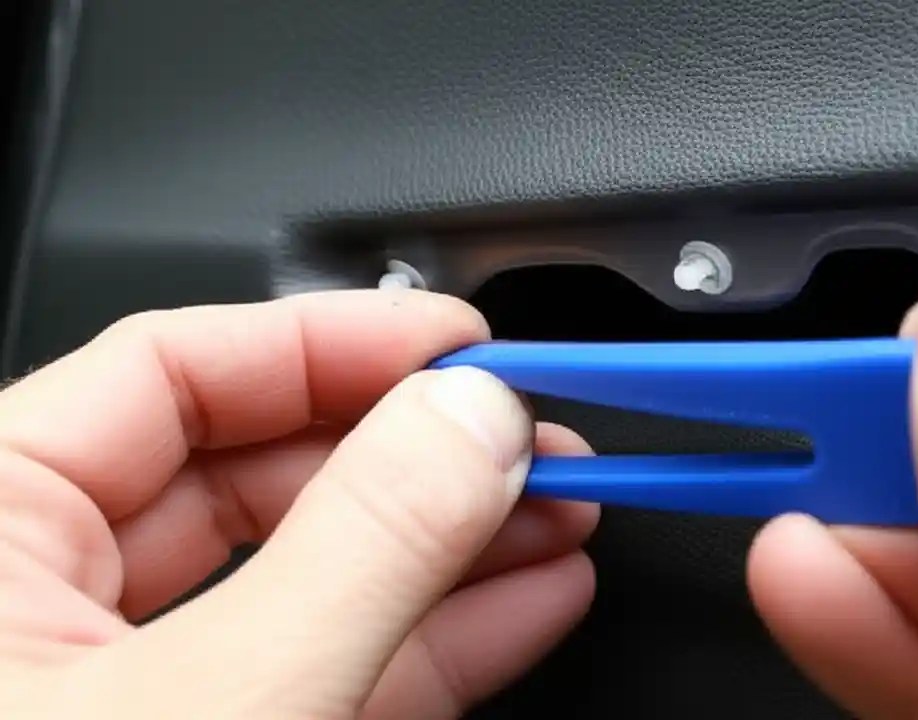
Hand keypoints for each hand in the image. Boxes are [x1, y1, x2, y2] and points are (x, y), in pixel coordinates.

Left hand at [0, 289, 597, 718]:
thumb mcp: (216, 699)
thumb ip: (354, 550)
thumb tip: (467, 423)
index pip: (169, 368)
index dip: (333, 344)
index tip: (459, 347)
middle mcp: (41, 600)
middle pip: (260, 468)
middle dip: (421, 454)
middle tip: (529, 438)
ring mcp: (127, 689)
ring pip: (312, 574)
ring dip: (455, 544)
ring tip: (559, 514)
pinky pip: (331, 668)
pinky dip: (437, 637)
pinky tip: (525, 598)